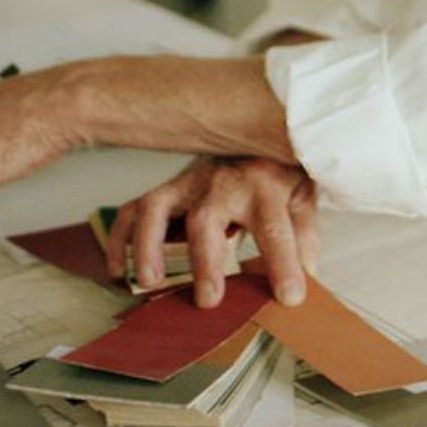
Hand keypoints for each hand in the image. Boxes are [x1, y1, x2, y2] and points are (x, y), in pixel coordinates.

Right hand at [104, 156, 320, 307]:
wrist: (253, 126)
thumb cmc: (276, 168)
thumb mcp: (301, 191)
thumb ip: (304, 231)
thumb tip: (308, 271)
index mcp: (264, 184)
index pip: (276, 228)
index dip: (284, 264)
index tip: (289, 297)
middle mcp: (223, 183)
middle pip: (207, 218)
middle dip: (206, 260)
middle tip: (208, 300)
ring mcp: (188, 183)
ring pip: (158, 207)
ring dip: (149, 245)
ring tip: (149, 282)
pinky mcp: (166, 187)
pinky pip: (133, 210)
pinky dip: (120, 240)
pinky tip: (118, 271)